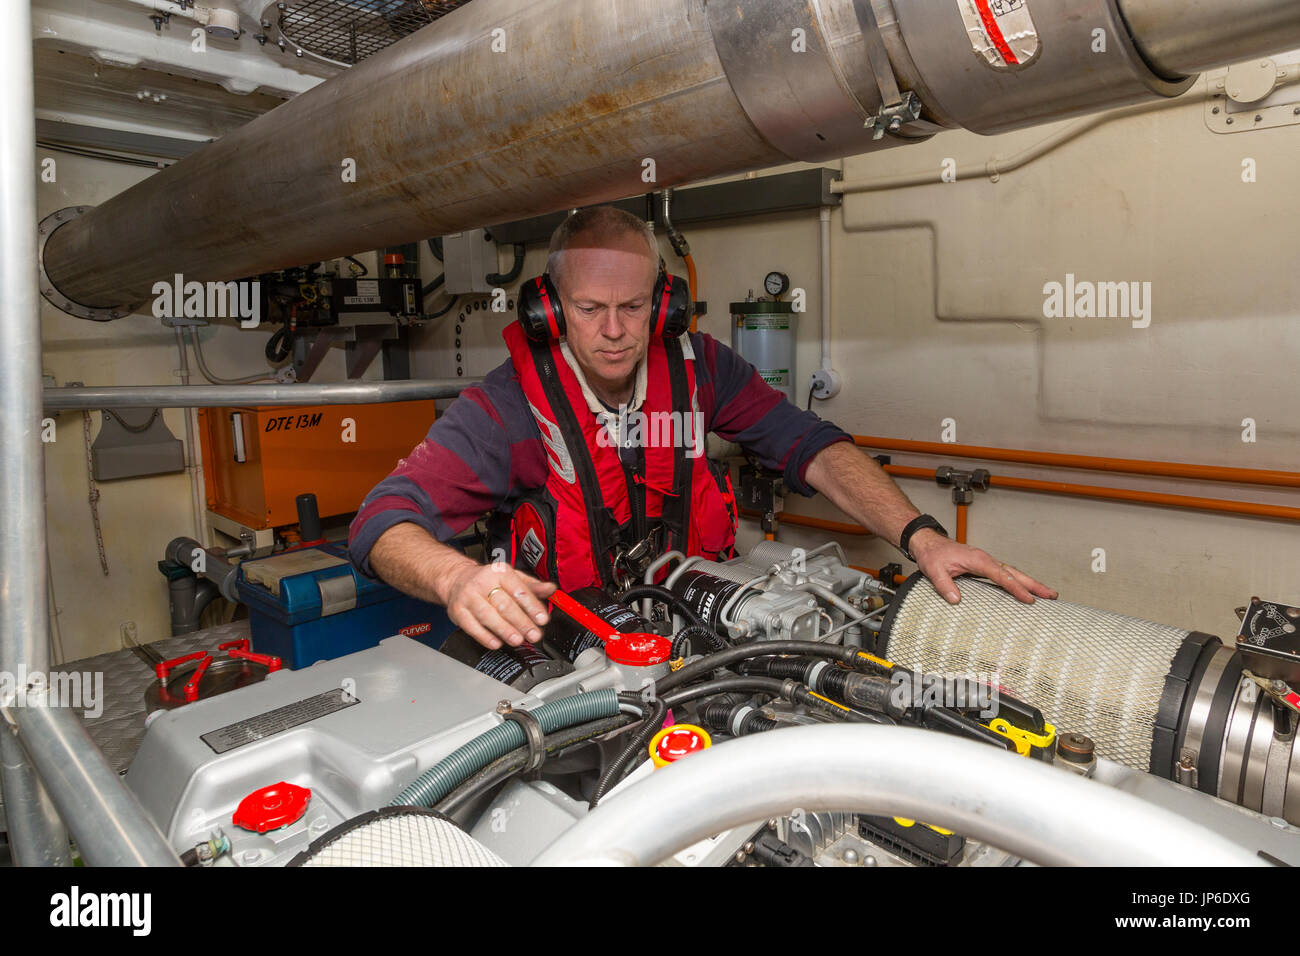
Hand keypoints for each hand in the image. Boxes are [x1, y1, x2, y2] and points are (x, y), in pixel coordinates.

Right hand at [443, 561, 556, 649]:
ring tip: (517, 640)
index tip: (542, 619)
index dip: (532, 606)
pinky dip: (485, 637)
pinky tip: (496, 643)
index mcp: (500, 572)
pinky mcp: (458, 611)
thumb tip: (551, 589)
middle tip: (533, 634)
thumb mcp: (511, 577)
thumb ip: (532, 586)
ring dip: (504, 630)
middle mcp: (482, 582)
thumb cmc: (488, 580)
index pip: (519, 590)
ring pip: (488, 616)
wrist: (456, 579)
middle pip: (504, 604)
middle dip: (521, 622)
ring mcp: (468, 597)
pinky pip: (472, 626)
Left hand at [909, 530, 1057, 604]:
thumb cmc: (932, 555)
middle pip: (1015, 573)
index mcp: (978, 560)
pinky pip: (1006, 574)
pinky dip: (1018, 582)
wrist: (928, 543)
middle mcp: (986, 559)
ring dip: (1030, 583)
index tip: (1029, 599)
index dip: (1015, 588)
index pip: (1001, 576)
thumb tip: (956, 600)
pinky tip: (1026, 590)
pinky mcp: (984, 566)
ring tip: (1048, 595)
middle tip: (1052, 595)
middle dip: (1034, 584)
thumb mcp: (934, 570)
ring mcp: (987, 562)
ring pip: (1013, 573)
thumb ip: (944, 585)